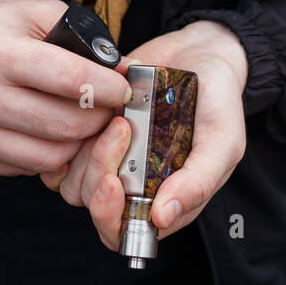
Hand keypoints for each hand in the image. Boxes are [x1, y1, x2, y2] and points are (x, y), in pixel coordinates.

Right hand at [0, 0, 132, 175]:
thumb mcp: (38, 13)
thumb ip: (84, 37)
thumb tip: (126, 70)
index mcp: (2, 54)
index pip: (71, 81)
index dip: (109, 88)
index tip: (125, 88)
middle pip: (66, 126)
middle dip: (100, 118)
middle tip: (108, 107)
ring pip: (52, 157)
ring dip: (77, 142)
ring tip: (81, 121)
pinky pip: (26, 168)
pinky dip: (47, 154)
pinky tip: (47, 130)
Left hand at [41, 20, 247, 251]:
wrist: (200, 53)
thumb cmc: (218, 102)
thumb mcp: (223, 140)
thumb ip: (199, 181)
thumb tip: (162, 219)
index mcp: (162, 199)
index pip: (121, 231)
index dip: (110, 216)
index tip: (115, 182)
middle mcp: (131, 186)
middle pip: (91, 204)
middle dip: (98, 172)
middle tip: (121, 128)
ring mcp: (108, 159)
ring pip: (73, 178)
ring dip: (89, 148)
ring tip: (118, 113)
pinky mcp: (90, 133)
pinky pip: (62, 148)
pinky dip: (71, 132)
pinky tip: (97, 107)